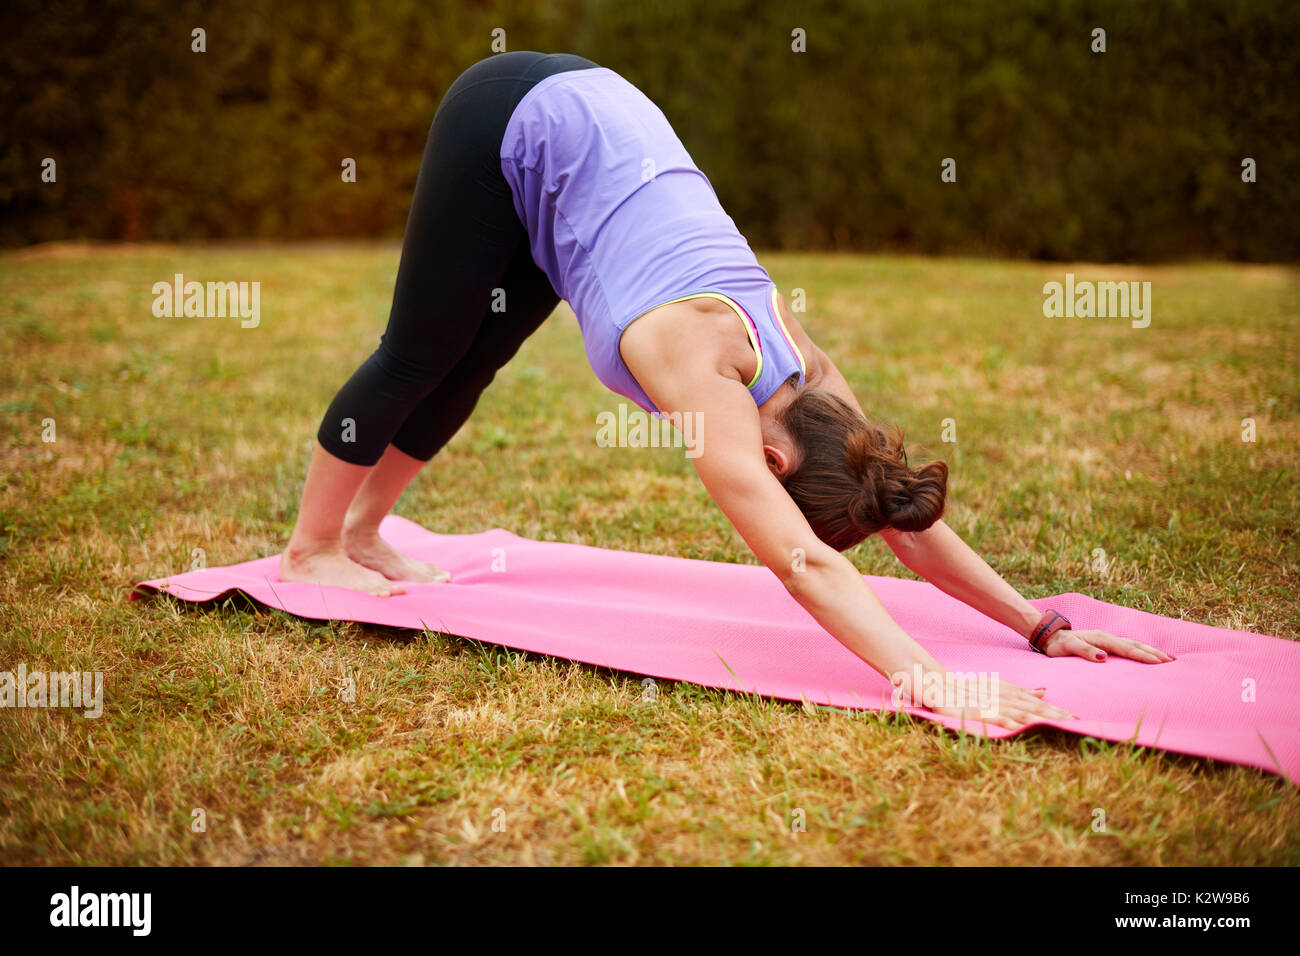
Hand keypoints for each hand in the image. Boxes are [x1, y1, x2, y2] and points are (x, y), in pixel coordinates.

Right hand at [928, 678, 1073, 730]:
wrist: (941, 686)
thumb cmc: (971, 689)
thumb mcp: (999, 687)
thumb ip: (1022, 691)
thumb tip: (1044, 691)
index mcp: (1011, 692)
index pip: (1038, 702)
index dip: (1056, 709)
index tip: (1075, 717)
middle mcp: (1005, 697)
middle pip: (1034, 707)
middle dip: (1056, 714)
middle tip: (1077, 722)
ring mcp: (992, 704)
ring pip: (1021, 713)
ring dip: (1041, 719)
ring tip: (1059, 725)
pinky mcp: (978, 712)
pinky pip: (997, 718)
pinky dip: (1011, 723)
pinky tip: (1022, 729)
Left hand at [1041, 628, 1173, 663]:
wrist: (1050, 637)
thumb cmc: (1058, 645)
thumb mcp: (1068, 647)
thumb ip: (1084, 651)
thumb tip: (1104, 657)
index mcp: (1102, 639)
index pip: (1126, 649)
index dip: (1143, 656)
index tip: (1158, 663)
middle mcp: (1108, 637)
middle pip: (1135, 645)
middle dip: (1154, 653)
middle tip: (1172, 661)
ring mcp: (1108, 639)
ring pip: (1134, 644)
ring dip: (1151, 651)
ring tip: (1168, 658)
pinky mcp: (1107, 643)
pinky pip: (1128, 647)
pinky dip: (1141, 650)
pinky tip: (1148, 655)